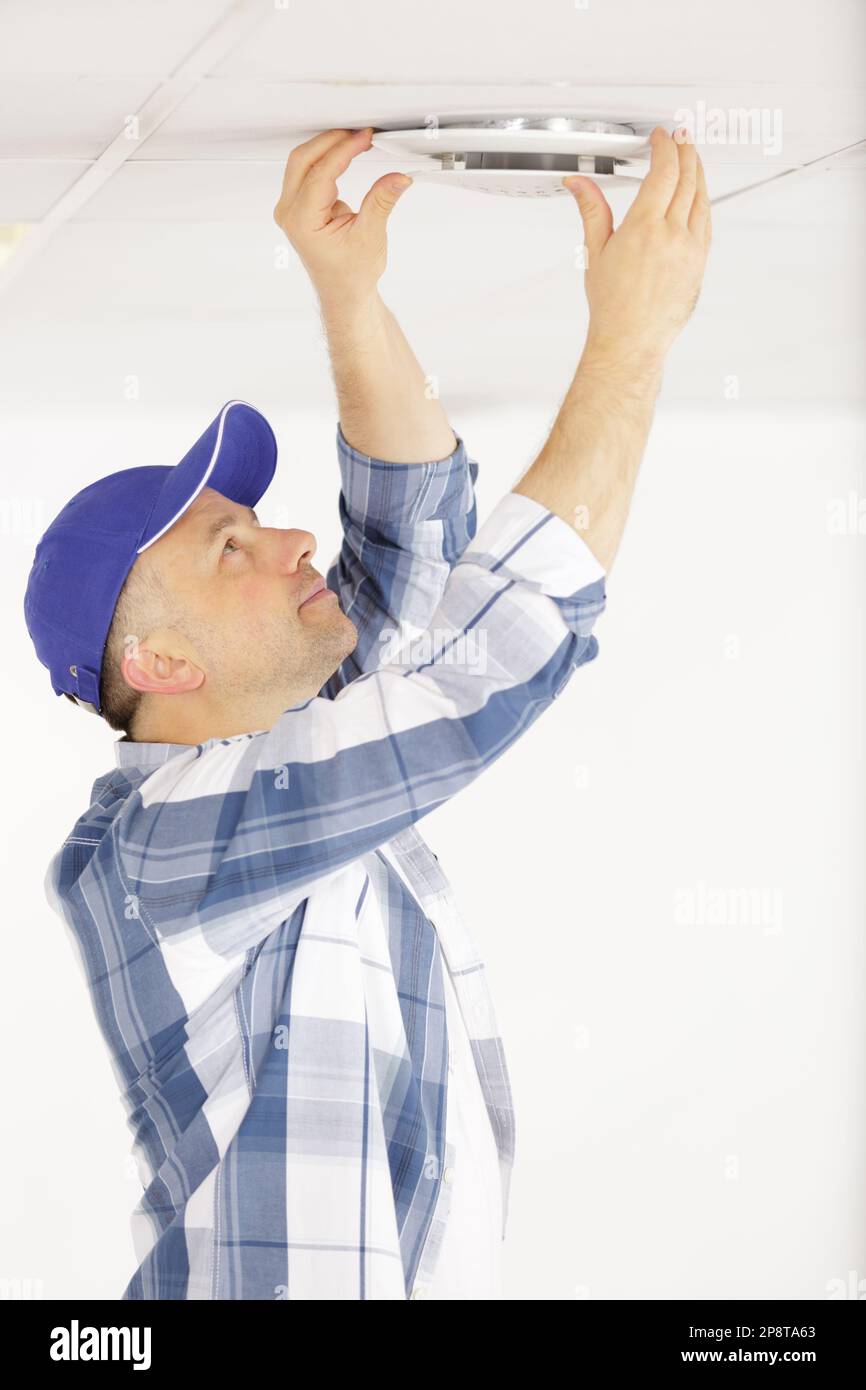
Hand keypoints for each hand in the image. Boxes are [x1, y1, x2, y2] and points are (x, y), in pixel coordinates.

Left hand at [273, 128, 412, 306]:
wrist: (344, 293)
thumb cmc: (351, 275)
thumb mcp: (371, 237)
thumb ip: (381, 202)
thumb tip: (398, 178)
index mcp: (301, 222)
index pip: (321, 173)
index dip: (344, 150)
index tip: (364, 137)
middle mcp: (289, 213)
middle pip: (303, 159)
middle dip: (332, 141)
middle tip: (360, 134)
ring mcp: (290, 208)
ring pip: (302, 162)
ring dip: (328, 147)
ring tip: (356, 141)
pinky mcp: (298, 205)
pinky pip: (307, 171)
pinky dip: (327, 159)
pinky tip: (346, 154)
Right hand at [564, 127, 711, 368]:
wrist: (631, 341)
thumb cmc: (613, 307)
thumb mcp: (595, 253)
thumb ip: (592, 211)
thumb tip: (578, 184)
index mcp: (645, 228)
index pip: (664, 172)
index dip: (666, 147)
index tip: (662, 137)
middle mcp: (673, 236)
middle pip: (688, 178)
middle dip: (686, 152)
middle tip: (682, 137)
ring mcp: (691, 249)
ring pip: (703, 198)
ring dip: (699, 173)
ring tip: (693, 159)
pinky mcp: (700, 263)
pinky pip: (707, 222)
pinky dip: (703, 201)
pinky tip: (698, 196)